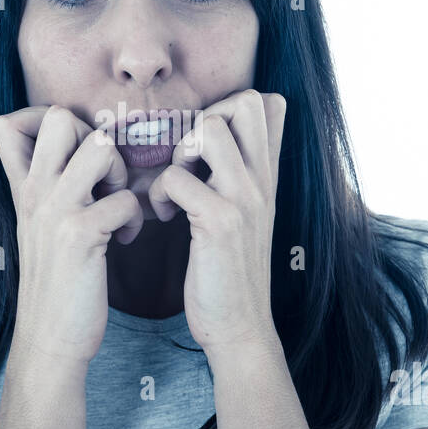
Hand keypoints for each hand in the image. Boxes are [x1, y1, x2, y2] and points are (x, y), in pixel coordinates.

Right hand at [0, 105, 144, 367]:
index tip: (71, 152)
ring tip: (117, 203)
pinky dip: (134, 217)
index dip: (43, 119)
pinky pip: (125, 198)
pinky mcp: (80, 235)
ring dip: (121, 171)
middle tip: (103, 178)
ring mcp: (54, 211)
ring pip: (100, 145)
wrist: (49, 338)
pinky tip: (124, 240)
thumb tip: (64, 152)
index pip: (8, 122)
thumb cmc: (55, 281)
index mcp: (22, 189)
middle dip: (94, 137)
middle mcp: (33, 193)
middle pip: (59, 117)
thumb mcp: (36, 227)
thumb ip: (42, 188)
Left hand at [146, 89, 286, 356]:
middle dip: (204, 116)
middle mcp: (263, 180)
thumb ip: (242, 176)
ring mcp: (245, 198)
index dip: (226, 108)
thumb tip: (225, 149)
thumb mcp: (248, 215)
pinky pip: (177, 178)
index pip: (268, 103)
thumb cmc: (230, 270)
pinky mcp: (220, 222)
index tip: (202, 145)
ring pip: (211, 126)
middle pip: (246, 100)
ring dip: (179, 148)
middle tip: (188, 157)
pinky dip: (159, 193)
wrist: (239, 328)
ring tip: (175, 183)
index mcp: (267, 176)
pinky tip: (163, 216)